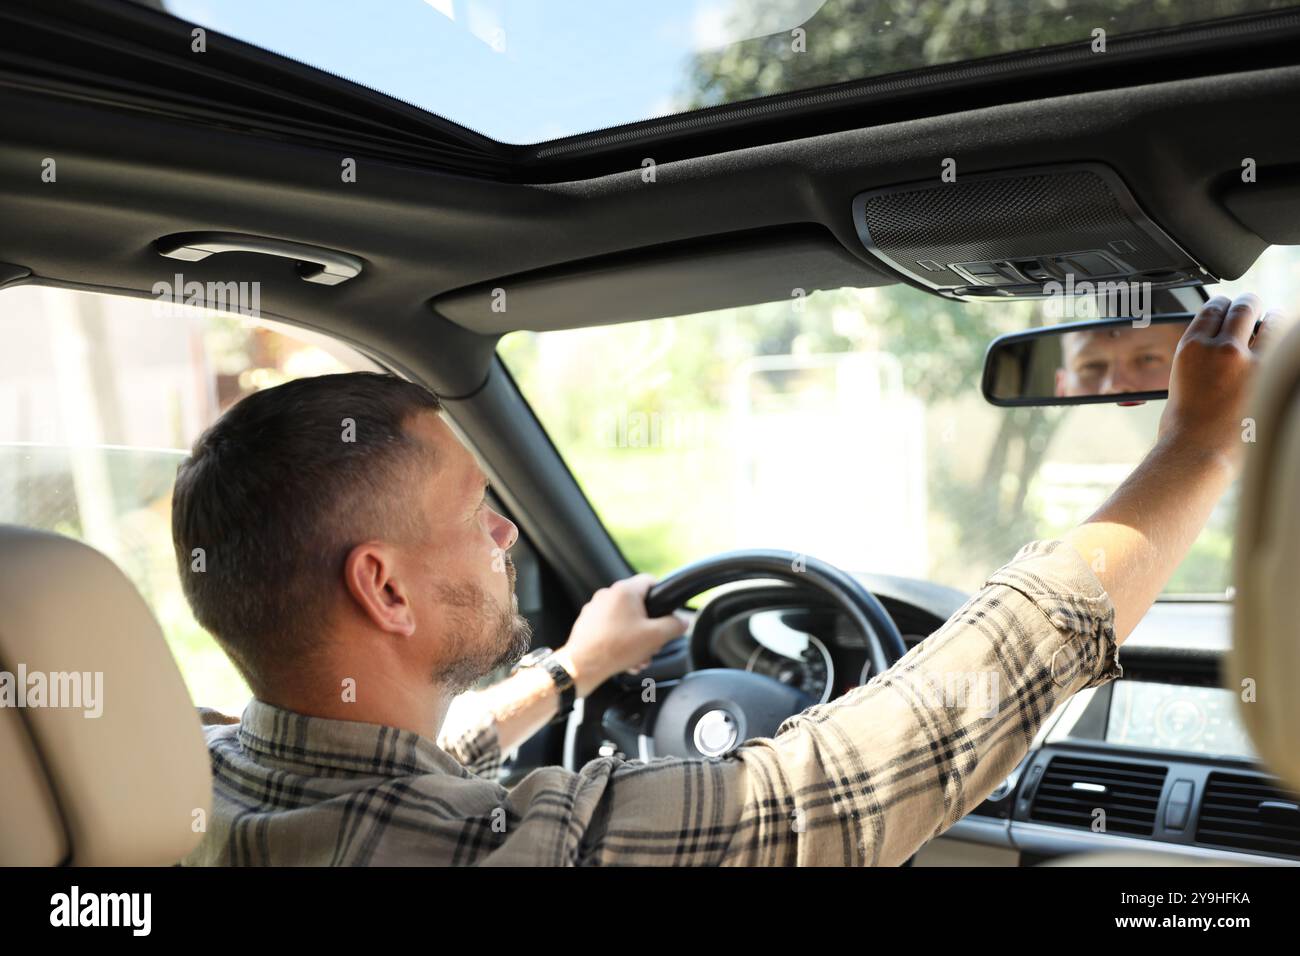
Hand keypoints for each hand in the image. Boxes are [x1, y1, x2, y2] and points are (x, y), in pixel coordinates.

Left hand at [553, 574, 686, 696]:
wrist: (582, 666)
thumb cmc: (616, 648)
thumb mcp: (655, 637)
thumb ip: (674, 625)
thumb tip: (683, 621)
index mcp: (624, 591)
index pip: (650, 581)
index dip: (663, 596)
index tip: (667, 612)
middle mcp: (607, 595)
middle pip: (639, 605)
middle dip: (649, 627)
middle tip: (652, 644)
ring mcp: (595, 609)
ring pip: (625, 620)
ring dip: (636, 639)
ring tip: (639, 658)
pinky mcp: (587, 623)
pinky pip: (611, 628)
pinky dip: (621, 642)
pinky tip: (626, 660)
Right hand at [1158, 292, 1285, 466]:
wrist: (1198, 453)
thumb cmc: (1184, 429)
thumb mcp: (1181, 383)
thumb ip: (1201, 361)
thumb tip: (1218, 351)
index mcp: (1191, 348)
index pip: (1213, 309)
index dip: (1223, 305)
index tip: (1228, 308)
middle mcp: (1220, 347)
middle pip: (1242, 307)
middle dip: (1248, 305)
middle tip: (1252, 307)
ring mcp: (1248, 360)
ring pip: (1271, 321)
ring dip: (1273, 318)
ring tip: (1274, 320)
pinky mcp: (1270, 376)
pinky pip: (1285, 346)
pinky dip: (1284, 342)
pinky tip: (1283, 344)